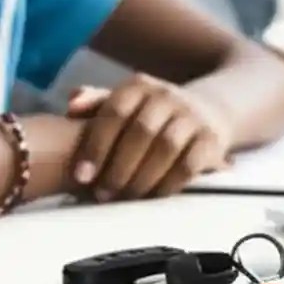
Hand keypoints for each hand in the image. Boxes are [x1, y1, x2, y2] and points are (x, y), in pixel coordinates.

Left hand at [66, 75, 232, 201]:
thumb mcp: (124, 102)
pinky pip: (189, 164)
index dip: (96, 145)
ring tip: (125, 197)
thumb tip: (72, 105)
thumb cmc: (150, 114)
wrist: (208, 110)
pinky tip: (152, 196)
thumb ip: (96, 104)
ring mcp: (193, 115)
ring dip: (142, 177)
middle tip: (102, 194)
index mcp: (139, 85)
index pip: (115, 112)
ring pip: (166, 147)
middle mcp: (167, 95)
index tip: (81, 176)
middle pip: (141, 131)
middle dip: (118, 168)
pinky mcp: (211, 138)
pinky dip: (168, 183)